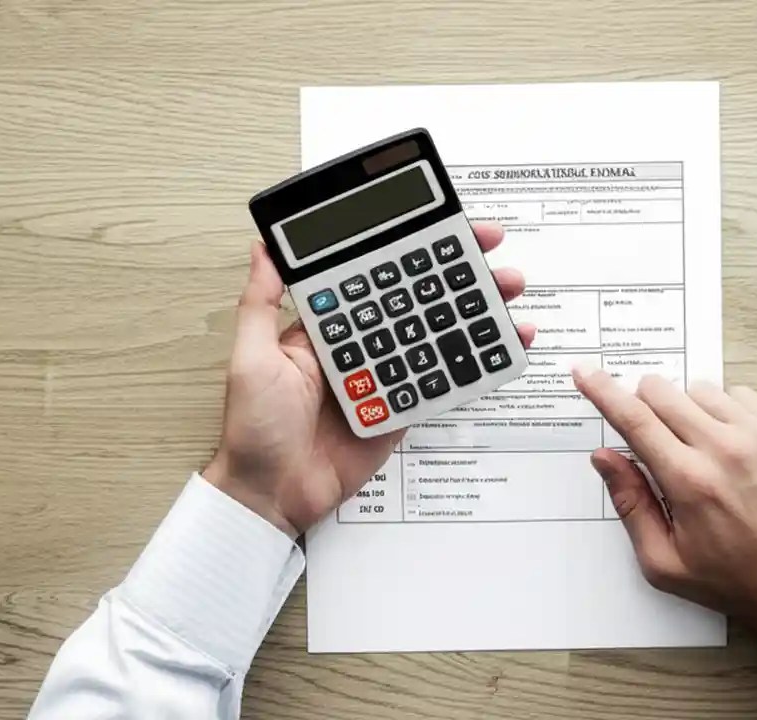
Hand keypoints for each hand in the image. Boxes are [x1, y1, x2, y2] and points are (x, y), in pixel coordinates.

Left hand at [205, 222, 534, 536]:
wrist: (273, 495)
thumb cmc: (253, 429)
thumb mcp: (250, 358)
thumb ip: (260, 304)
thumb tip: (263, 249)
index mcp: (326, 326)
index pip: (375, 276)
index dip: (410, 251)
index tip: (441, 229)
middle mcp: (359, 346)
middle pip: (416, 300)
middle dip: (457, 275)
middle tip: (491, 258)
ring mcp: (383, 377)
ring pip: (436, 335)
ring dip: (473, 313)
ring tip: (506, 295)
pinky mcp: (400, 410)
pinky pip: (439, 382)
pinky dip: (471, 365)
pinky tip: (497, 347)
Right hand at [573, 370, 756, 635]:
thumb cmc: (734, 580)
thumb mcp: (664, 562)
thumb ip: (630, 504)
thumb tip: (604, 457)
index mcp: (689, 482)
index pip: (634, 419)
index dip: (603, 391)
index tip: (585, 372)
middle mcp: (723, 449)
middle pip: (662, 392)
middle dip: (642, 402)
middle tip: (648, 431)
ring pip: (699, 389)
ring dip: (685, 408)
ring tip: (695, 446)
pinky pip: (739, 393)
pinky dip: (723, 408)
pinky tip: (727, 441)